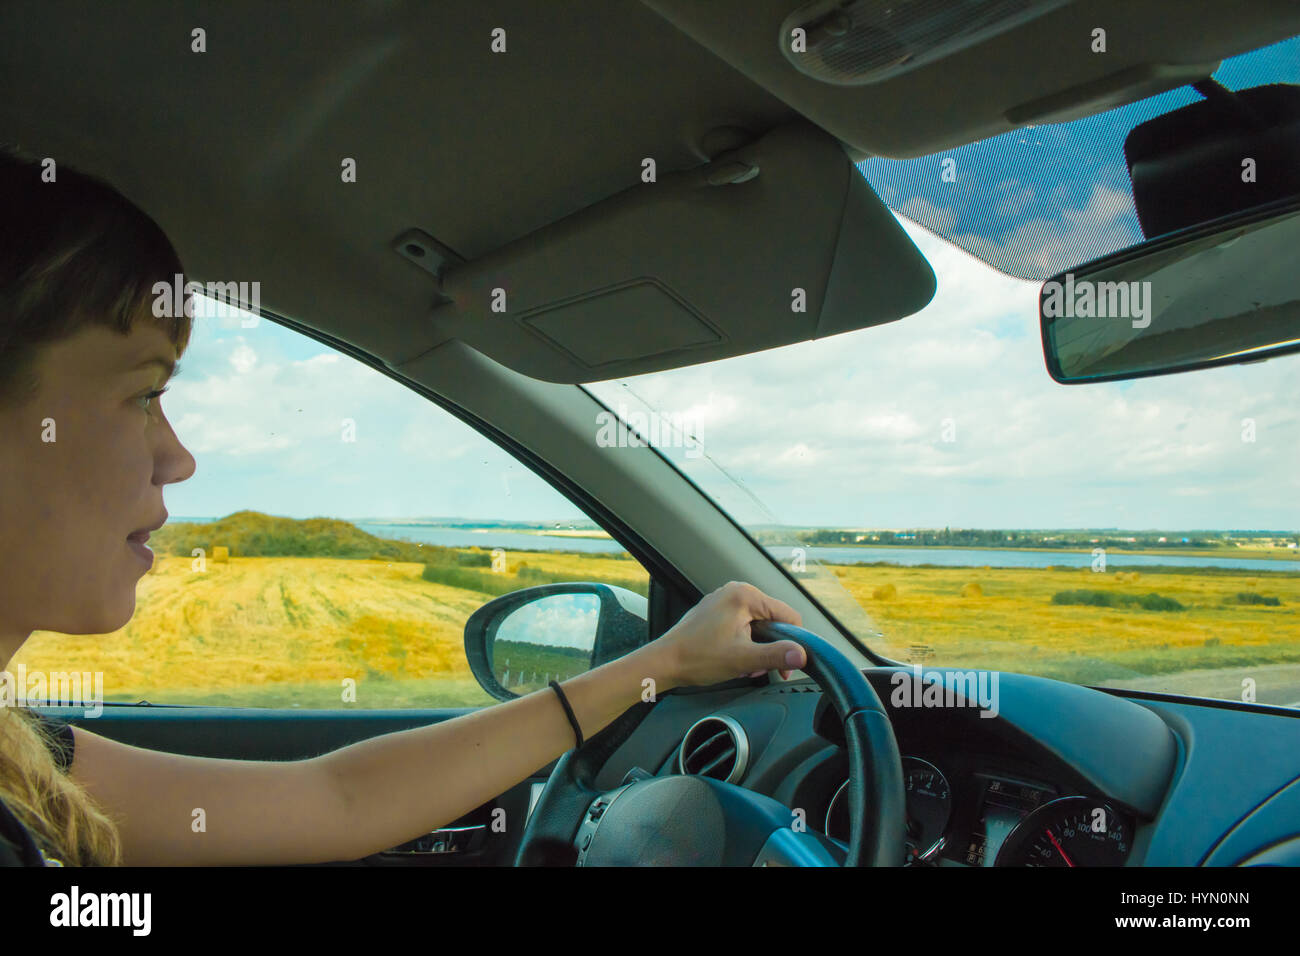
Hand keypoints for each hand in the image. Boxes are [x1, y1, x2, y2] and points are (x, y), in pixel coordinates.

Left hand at [650, 581, 806, 688]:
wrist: (664, 662)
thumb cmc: (697, 657)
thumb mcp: (743, 659)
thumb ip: (776, 655)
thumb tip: (801, 655)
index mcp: (745, 596)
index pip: (787, 614)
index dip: (794, 641)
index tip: (789, 664)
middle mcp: (735, 591)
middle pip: (773, 620)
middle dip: (770, 648)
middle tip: (760, 669)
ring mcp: (724, 600)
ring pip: (758, 625)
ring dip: (757, 649)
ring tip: (744, 667)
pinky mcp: (717, 611)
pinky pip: (742, 625)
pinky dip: (744, 643)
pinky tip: (735, 659)